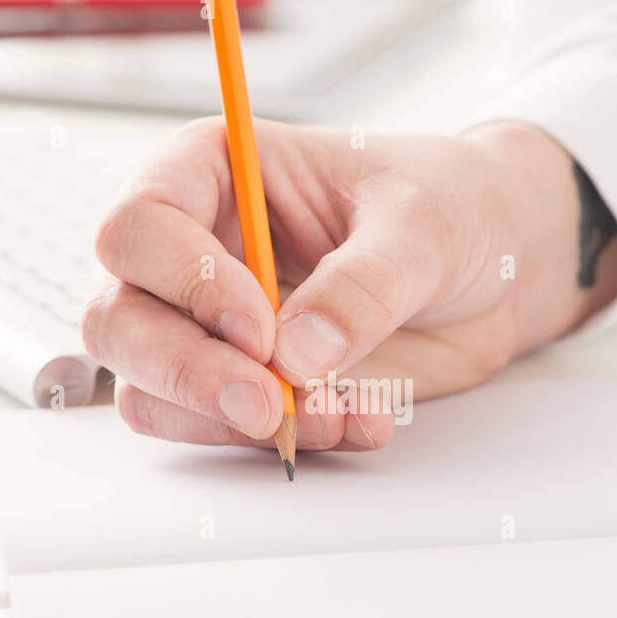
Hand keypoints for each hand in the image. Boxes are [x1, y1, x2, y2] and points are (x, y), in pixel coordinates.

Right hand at [83, 118, 616, 450]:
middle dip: (188, 372)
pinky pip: (217, 432)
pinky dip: (277, 445)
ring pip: (148, 390)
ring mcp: (212, 327)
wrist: (497, 271)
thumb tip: (298, 353)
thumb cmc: (451, 208)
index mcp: (214, 173)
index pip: (139, 227)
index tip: (260, 326)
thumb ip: (362, 285)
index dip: (185, 283)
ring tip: (332, 414)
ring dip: (231, 422)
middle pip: (119, 320)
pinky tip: (352, 421)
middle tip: (268, 403)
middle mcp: (196, 251)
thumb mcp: (421, 226)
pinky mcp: (246, 384)